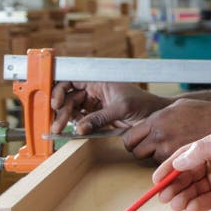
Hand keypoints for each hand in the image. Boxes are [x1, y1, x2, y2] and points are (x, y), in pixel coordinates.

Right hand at [50, 81, 170, 134]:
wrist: (156, 117)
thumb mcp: (122, 108)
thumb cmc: (144, 104)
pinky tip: (69, 130)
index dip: (59, 89)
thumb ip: (100, 117)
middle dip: (61, 110)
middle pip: (69, 97)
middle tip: (56, 125)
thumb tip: (80, 127)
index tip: (55, 102)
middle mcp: (95, 91)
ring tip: (59, 130)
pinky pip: (81, 119)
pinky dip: (73, 124)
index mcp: (99, 81)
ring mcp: (96, 104)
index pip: (72, 80)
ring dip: (64, 119)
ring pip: (73, 109)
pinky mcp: (98, 116)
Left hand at [123, 99, 210, 161]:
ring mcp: (171, 151)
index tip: (137, 141)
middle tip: (152, 148)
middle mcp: (161, 137)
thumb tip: (143, 124)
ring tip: (170, 151)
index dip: (133, 141)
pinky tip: (182, 156)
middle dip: (143, 151)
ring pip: (152, 162)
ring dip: (158, 158)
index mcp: (158, 120)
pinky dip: (173, 164)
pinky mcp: (182, 163)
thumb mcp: (179, 106)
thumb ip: (160, 115)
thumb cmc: (206, 113)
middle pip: (137, 153)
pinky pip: (170, 167)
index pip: (130, 138)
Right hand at [154, 129, 210, 210]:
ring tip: (175, 205)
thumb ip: (204, 149)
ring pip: (194, 190)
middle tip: (163, 197)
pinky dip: (197, 205)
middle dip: (173, 186)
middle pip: (186, 175)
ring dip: (182, 197)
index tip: (156, 180)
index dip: (169, 168)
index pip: (185, 156)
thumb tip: (179, 160)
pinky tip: (191, 208)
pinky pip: (206, 202)